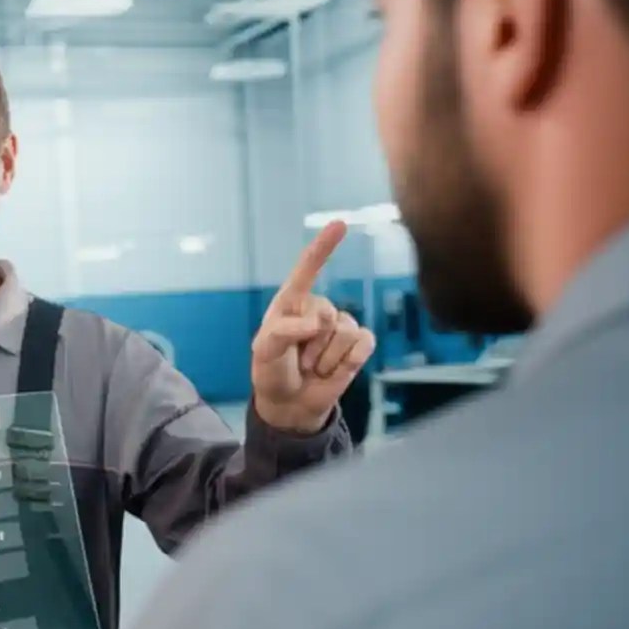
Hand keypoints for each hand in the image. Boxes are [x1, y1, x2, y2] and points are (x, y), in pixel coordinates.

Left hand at [251, 220, 376, 432]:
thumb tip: (318, 323)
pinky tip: (332, 371)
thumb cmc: (272, 371)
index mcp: (291, 303)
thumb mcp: (264, 351)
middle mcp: (317, 309)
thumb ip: (284, 331)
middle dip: (311, 343)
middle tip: (298, 360)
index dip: (324, 247)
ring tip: (312, 368)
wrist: (289, 404)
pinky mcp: (358, 345)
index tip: (340, 225)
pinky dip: (347, 362)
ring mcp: (339, 326)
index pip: (307, 270)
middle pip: (327, 312)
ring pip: (346, 331)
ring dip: (325, 357)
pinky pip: (364, 343)